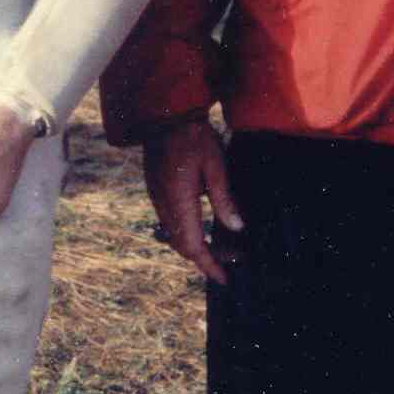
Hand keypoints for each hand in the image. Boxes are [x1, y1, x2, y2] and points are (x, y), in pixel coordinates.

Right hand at [143, 116, 242, 284]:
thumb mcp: (216, 165)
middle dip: (207, 258)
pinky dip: (189, 231)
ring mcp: (157, 198)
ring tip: (225, 245)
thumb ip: (224, 199)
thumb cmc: (193, 136)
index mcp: (178, 202)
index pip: (193, 245)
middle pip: (183, 245)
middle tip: (233, 260)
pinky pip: (172, 221)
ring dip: (198, 244)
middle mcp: (164, 205)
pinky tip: (206, 226)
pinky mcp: (157, 191)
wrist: (164, 114)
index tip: (224, 279)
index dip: (209, 265)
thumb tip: (236, 228)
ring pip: (176, 234)